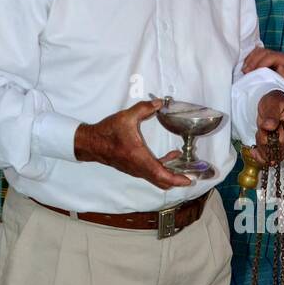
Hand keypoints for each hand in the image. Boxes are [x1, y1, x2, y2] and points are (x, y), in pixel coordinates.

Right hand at [74, 100, 192, 187]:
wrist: (92, 143)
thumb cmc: (108, 132)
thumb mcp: (126, 117)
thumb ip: (144, 108)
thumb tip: (159, 103)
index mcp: (138, 157)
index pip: (160, 174)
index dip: (176, 179)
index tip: (188, 180)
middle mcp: (138, 167)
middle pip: (161, 181)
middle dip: (177, 180)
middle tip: (192, 177)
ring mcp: (136, 170)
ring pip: (157, 179)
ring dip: (171, 175)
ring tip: (185, 167)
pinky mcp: (134, 168)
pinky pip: (152, 173)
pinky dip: (163, 169)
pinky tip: (172, 156)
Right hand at [242, 47, 283, 109]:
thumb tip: (278, 68)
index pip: (272, 57)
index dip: (261, 63)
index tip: (253, 72)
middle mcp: (281, 57)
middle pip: (264, 52)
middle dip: (253, 61)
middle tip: (246, 72)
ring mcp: (274, 58)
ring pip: (259, 52)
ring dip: (250, 60)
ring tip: (245, 71)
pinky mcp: (269, 62)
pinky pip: (257, 56)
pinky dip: (250, 60)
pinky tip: (246, 68)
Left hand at [251, 90, 283, 165]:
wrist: (275, 104)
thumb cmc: (274, 102)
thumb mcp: (271, 102)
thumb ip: (270, 113)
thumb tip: (269, 125)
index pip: (280, 140)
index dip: (267, 138)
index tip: (261, 128)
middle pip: (278, 150)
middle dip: (264, 144)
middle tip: (259, 131)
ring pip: (276, 156)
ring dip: (263, 150)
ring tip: (258, 137)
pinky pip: (275, 158)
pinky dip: (263, 157)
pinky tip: (255, 152)